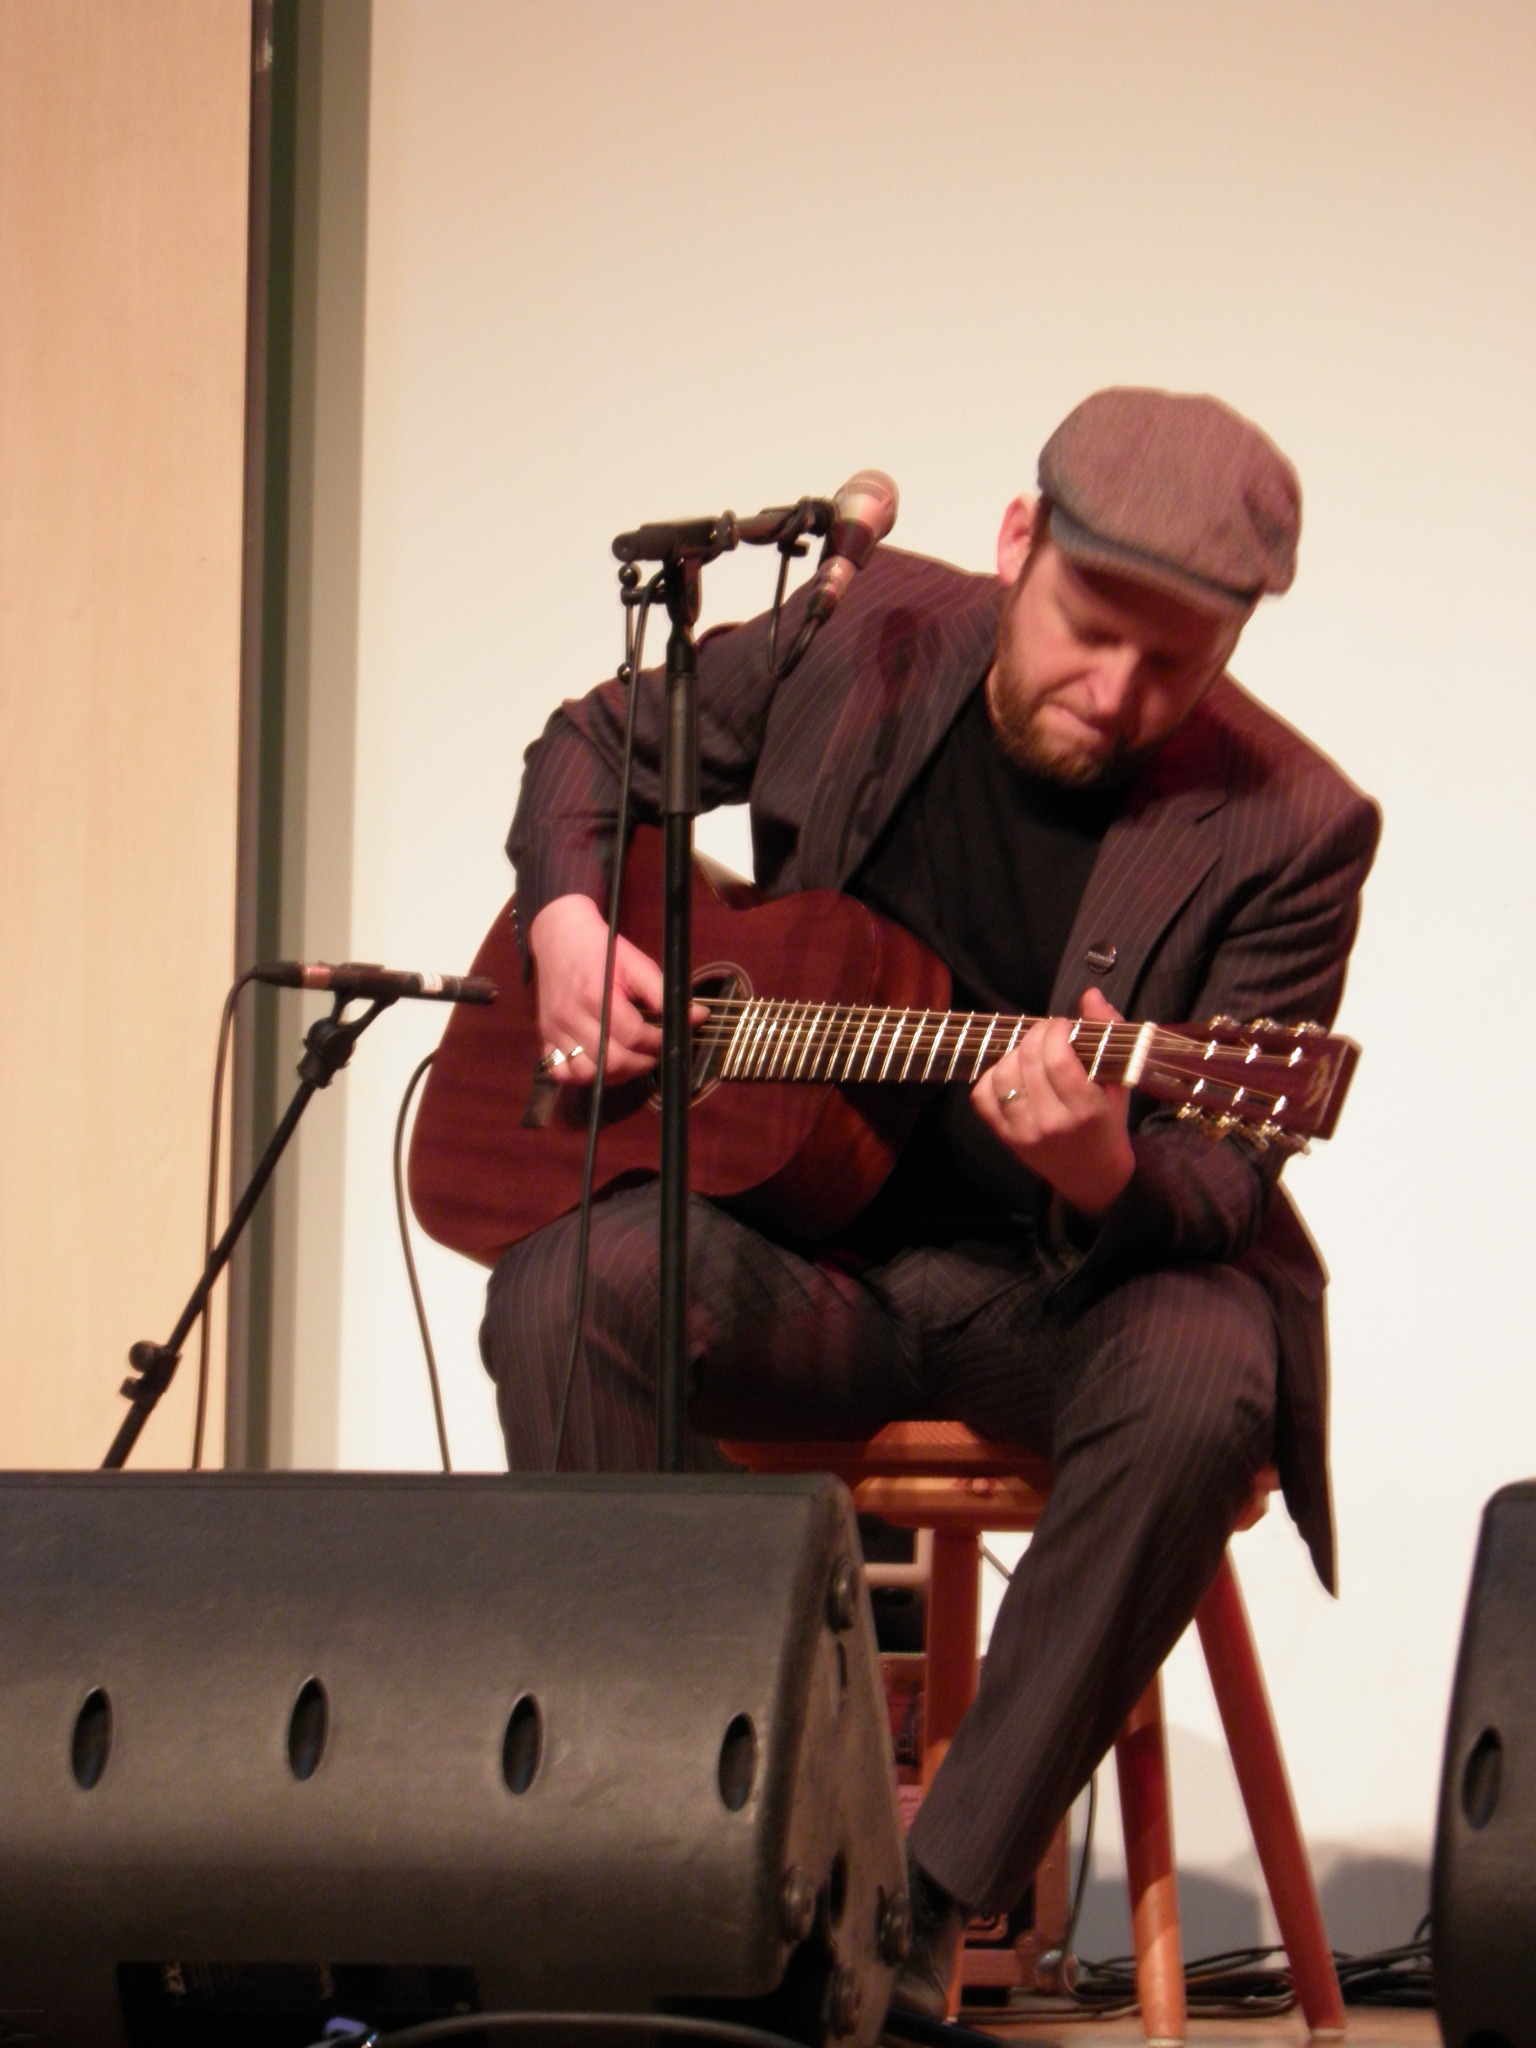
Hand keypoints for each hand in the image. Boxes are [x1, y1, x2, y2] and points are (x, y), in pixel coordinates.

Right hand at [527, 894, 665, 1086]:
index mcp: (597, 995)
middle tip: (653, 1054)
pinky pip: (560, 1071)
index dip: (657, 1043)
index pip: (633, 1036)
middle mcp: (572, 1016)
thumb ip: (665, 993)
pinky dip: (580, 1076)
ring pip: (585, 1073)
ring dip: (613, 1074)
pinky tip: (598, 1064)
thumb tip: (699, 1016)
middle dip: (641, 1063)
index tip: (668, 1038)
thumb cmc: (601, 949)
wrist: (560, 936)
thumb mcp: (637, 964)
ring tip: (629, 1061)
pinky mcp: (545, 1035)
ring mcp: (555, 1029)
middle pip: (611, 1060)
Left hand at [971, 986, 1134, 1220]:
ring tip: (1030, 1051)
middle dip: (1036, 1035)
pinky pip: (982, 1097)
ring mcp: (1024, 1132)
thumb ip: (1108, 1033)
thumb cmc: (1108, 1123)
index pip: (1058, 1059)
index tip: (1063, 1025)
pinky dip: (991, 1076)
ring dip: (1014, 1053)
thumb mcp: (1119, 1081)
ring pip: (1003, 1075)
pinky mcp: (1005, 1138)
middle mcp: (1052, 1122)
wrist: (1094, 1176)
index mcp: (1086, 1110)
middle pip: (1028, 1062)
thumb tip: (1090, 996)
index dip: (1056, 1031)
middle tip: (1047, 1032)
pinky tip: (1011, 1072)